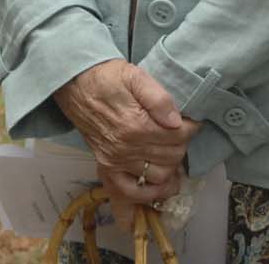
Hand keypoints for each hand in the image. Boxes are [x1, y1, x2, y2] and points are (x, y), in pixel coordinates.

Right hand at [54, 61, 198, 208]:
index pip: (178, 136)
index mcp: (135, 124)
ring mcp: (115, 161)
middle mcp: (125, 148)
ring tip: (171, 152)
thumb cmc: (108, 78)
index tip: (191, 122)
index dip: (190, 128)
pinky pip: (130, 193)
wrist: (77, 85)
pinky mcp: (106, 168)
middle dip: (182, 145)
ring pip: (158, 176)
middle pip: (171, 157)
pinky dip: (148, 193)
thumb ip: (158, 98)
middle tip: (179, 134)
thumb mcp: (136, 76)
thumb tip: (176, 122)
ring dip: (171, 167)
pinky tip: (158, 183)